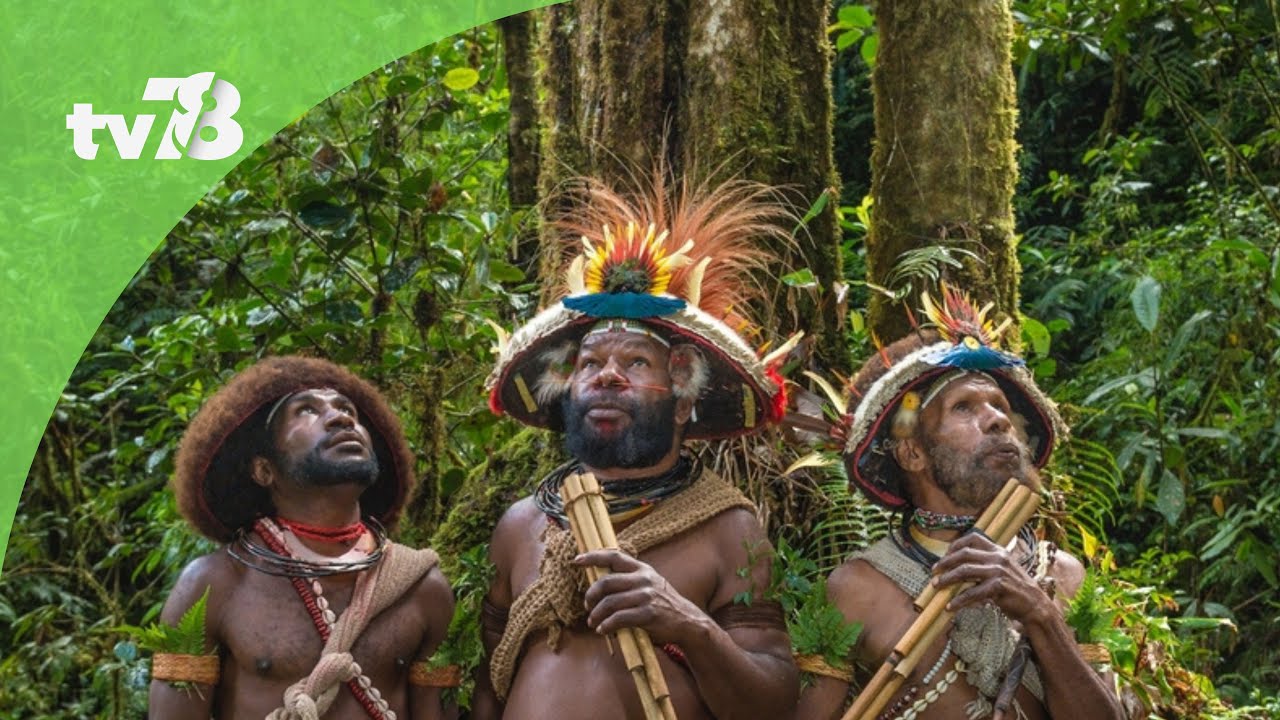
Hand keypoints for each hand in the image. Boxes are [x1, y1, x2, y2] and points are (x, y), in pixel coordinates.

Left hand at [574, 549, 707, 642]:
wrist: (687, 621)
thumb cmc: (663, 604)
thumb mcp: (650, 584)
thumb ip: (629, 580)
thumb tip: (600, 582)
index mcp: (642, 569)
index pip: (614, 556)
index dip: (593, 556)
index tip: (577, 560)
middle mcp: (643, 579)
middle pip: (606, 582)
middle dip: (591, 595)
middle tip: (587, 605)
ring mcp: (646, 596)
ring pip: (609, 602)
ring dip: (596, 614)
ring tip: (593, 622)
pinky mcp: (648, 614)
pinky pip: (618, 619)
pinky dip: (606, 625)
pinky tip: (603, 630)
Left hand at [930, 533, 1051, 625]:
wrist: (1036, 605)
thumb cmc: (1016, 589)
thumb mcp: (1002, 570)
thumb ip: (985, 564)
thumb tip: (958, 568)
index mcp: (998, 550)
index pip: (973, 538)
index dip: (955, 545)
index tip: (944, 556)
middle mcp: (998, 557)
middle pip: (964, 554)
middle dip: (946, 562)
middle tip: (934, 572)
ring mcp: (998, 571)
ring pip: (965, 571)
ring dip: (947, 579)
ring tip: (936, 586)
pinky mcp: (998, 586)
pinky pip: (972, 592)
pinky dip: (959, 600)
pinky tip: (951, 607)